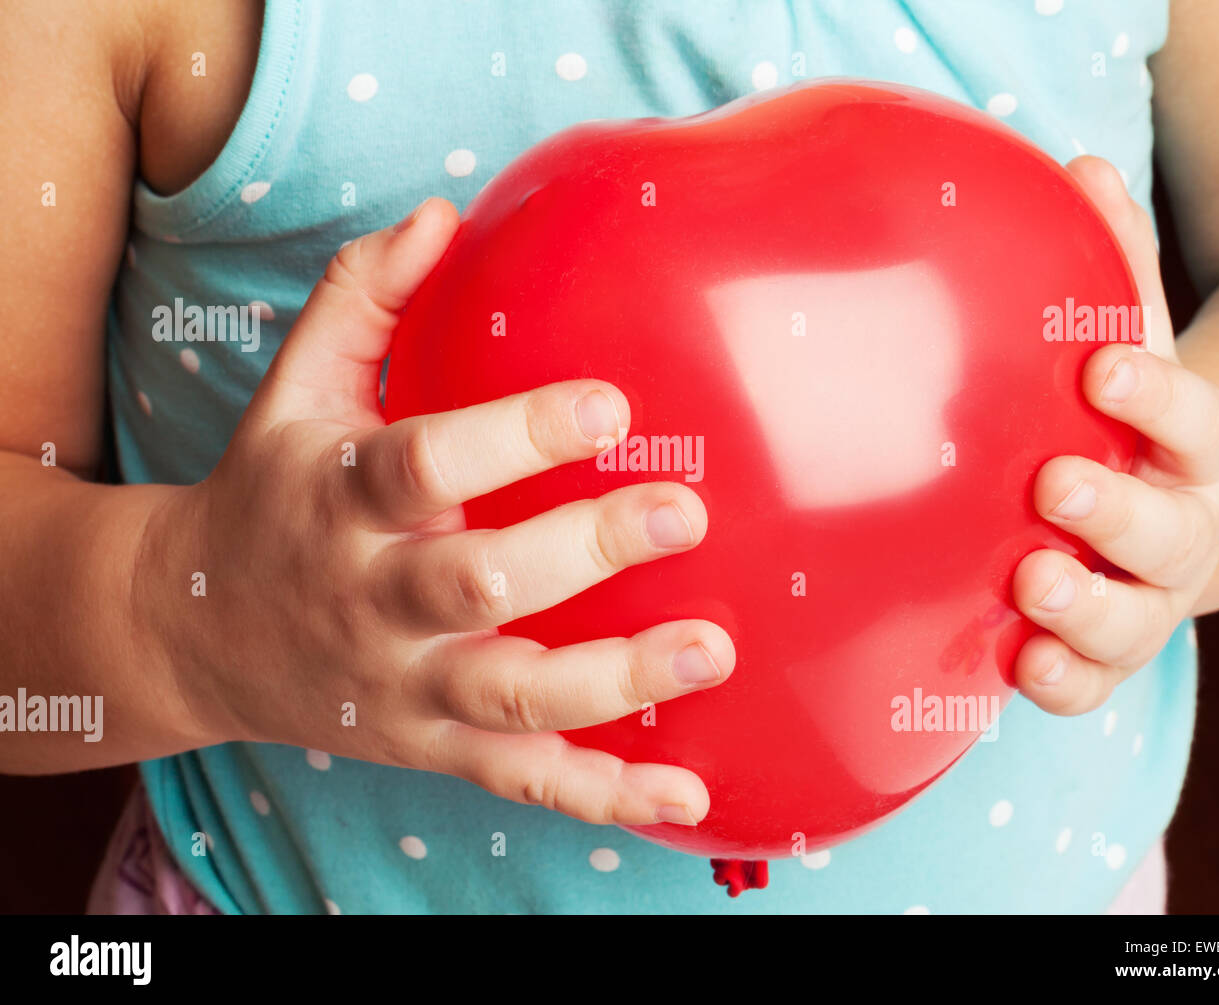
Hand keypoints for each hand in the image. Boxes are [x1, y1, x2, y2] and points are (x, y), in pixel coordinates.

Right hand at [142, 198, 733, 826]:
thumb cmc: (269, 494)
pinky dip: (605, 792)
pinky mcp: (432, 744)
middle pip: (480, 584)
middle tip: (686, 513)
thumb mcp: (295, 389)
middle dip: (585, 552)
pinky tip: (687, 794)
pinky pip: (524, 780)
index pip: (425, 464)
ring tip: (712, 648)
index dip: (516, 436)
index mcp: (341, 497)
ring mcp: (406, 682)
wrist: (193, 631)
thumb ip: (360, 298)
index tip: (609, 404)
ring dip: (617, 680)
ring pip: (513, 696)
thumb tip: (438, 214)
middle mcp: (373, 596)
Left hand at [1013, 157, 1218, 713]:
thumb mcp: (1117, 343)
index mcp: (1179, 443)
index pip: (1188, 416)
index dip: (1155, 394)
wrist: (1136, 511)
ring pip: (1135, 617)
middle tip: (1054, 484)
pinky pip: (1090, 683)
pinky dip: (1062, 679)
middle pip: (1167, 528)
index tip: (1103, 365)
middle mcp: (1173, 525)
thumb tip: (1078, 163)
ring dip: (1087, 605)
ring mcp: (1142, 598)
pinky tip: (1019, 665)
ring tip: (1031, 579)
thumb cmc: (1111, 420)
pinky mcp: (1099, 655)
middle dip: (1116, 510)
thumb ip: (1106, 263)